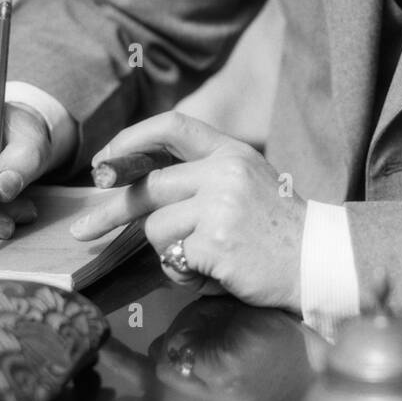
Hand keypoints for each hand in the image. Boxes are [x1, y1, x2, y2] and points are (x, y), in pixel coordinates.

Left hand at [72, 111, 306, 311]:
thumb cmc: (279, 230)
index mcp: (230, 152)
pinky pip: (172, 260)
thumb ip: (204, 176)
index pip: (172, 126)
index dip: (130, 140)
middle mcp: (224, 172)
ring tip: (202, 259)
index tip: (103, 162)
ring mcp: (220, 206)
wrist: (319, 260)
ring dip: (168, 252)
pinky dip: (183, 274)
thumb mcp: (248, 183)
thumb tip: (141, 188)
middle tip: (81, 230)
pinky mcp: (216, 242)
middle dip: (108, 211)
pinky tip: (213, 273)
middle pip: (148, 186)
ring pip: (156, 229)